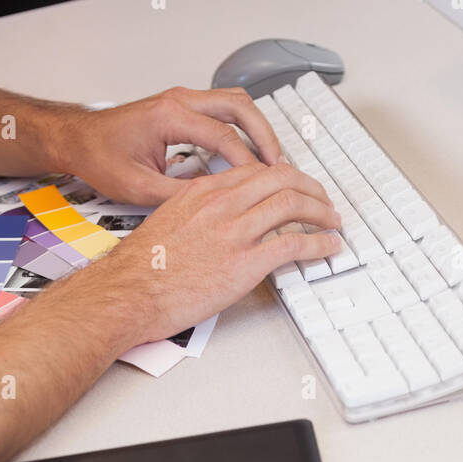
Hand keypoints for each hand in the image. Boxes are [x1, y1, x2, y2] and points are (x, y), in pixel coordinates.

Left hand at [50, 86, 283, 205]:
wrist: (79, 139)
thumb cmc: (100, 157)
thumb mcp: (137, 188)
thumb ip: (177, 196)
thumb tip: (210, 207)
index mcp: (170, 116)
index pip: (223, 136)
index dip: (248, 163)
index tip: (264, 185)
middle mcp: (180, 101)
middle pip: (239, 107)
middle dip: (265, 137)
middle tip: (281, 168)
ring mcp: (182, 101)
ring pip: (236, 104)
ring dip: (257, 130)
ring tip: (272, 162)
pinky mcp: (183, 109)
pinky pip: (224, 112)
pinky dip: (242, 130)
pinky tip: (249, 156)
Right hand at [104, 161, 341, 343]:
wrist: (130, 290)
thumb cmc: (143, 266)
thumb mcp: (167, 221)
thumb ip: (197, 213)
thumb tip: (214, 222)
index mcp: (203, 191)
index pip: (255, 170)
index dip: (284, 176)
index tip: (295, 186)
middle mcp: (223, 204)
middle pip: (281, 179)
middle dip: (311, 187)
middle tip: (323, 199)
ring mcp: (236, 232)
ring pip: (293, 204)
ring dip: (321, 211)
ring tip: (332, 220)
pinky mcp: (245, 263)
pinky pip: (294, 244)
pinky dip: (319, 243)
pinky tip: (329, 246)